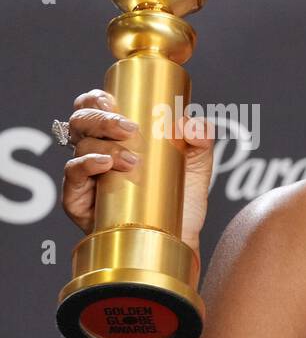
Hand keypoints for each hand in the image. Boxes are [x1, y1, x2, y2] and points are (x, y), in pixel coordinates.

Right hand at [60, 88, 214, 250]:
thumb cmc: (182, 199)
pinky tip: (105, 165)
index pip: (94, 108)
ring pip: (78, 146)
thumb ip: (201, 138)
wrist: (180, 238)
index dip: (96, 99)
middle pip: (81, 122)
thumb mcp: (198, 164)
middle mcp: (96, 152)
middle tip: (128, 128)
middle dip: (101, 118)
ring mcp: (86, 176)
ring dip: (103, 145)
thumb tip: (191, 122)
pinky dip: (85, 165)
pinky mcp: (79, 201)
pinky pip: (72, 177)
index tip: (112, 100)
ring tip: (132, 159)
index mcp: (117, 137)